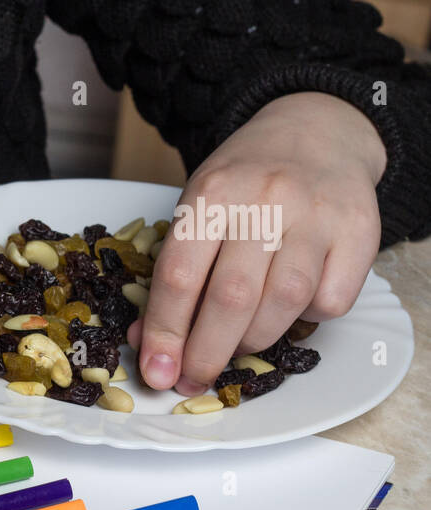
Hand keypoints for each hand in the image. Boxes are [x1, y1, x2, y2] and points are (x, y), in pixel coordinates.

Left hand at [131, 92, 385, 392]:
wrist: (316, 132)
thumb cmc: (245, 182)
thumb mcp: (196, 209)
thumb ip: (175, 272)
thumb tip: (149, 342)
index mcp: (211, 195)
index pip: (179, 277)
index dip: (164, 333)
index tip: (157, 373)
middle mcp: (265, 202)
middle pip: (231, 298)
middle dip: (208, 352)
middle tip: (195, 377)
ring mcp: (316, 216)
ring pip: (284, 304)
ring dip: (255, 340)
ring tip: (239, 344)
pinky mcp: (360, 232)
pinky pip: (331, 300)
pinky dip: (307, 319)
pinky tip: (289, 308)